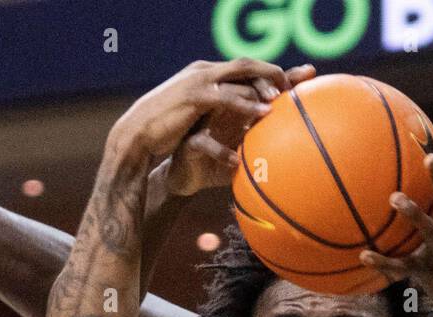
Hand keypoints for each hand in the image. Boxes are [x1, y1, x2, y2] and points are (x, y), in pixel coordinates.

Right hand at [108, 59, 289, 166]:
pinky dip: (243, 109)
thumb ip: (218, 117)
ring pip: (237, 79)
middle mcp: (205, 73)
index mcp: (207, 75)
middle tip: (295, 85)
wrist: (135, 136)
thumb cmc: (168, 132)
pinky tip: (260, 119)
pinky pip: (223, 101)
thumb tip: (245, 131)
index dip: (271, 72)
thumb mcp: (196, 119)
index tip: (296, 79)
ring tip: (279, 103)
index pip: (244, 68)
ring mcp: (198, 84)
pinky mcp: (191, 100)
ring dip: (259, 89)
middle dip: (272, 73)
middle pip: (246, 66)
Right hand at [163, 64, 316, 196]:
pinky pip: (205, 141)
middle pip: (243, 77)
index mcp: (227, 98)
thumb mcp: (237, 148)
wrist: (176, 173)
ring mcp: (200, 116)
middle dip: (267, 81)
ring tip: (268, 112)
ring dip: (247, 104)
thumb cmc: (211, 161)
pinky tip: (236, 161)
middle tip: (285, 91)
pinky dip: (221, 151)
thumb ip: (260, 140)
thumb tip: (298, 144)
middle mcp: (215, 98)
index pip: (257, 79)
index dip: (282, 73)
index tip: (310, 72)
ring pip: (224, 98)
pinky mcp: (188, 139)